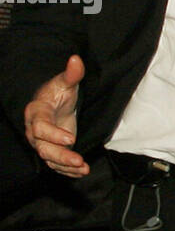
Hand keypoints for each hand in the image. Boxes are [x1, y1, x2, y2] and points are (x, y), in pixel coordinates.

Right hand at [24, 54, 88, 176]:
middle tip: (79, 160)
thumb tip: (76, 59)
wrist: (54, 105)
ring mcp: (43, 143)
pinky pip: (57, 165)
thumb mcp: (66, 83)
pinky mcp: (52, 151)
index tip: (70, 138)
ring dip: (66, 166)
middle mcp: (35, 131)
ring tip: (83, 168)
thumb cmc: (58, 93)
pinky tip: (81, 171)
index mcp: (36, 113)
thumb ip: (71, 74)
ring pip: (50, 159)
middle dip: (61, 156)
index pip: (40, 127)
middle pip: (43, 148)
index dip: (53, 134)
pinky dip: (68, 171)